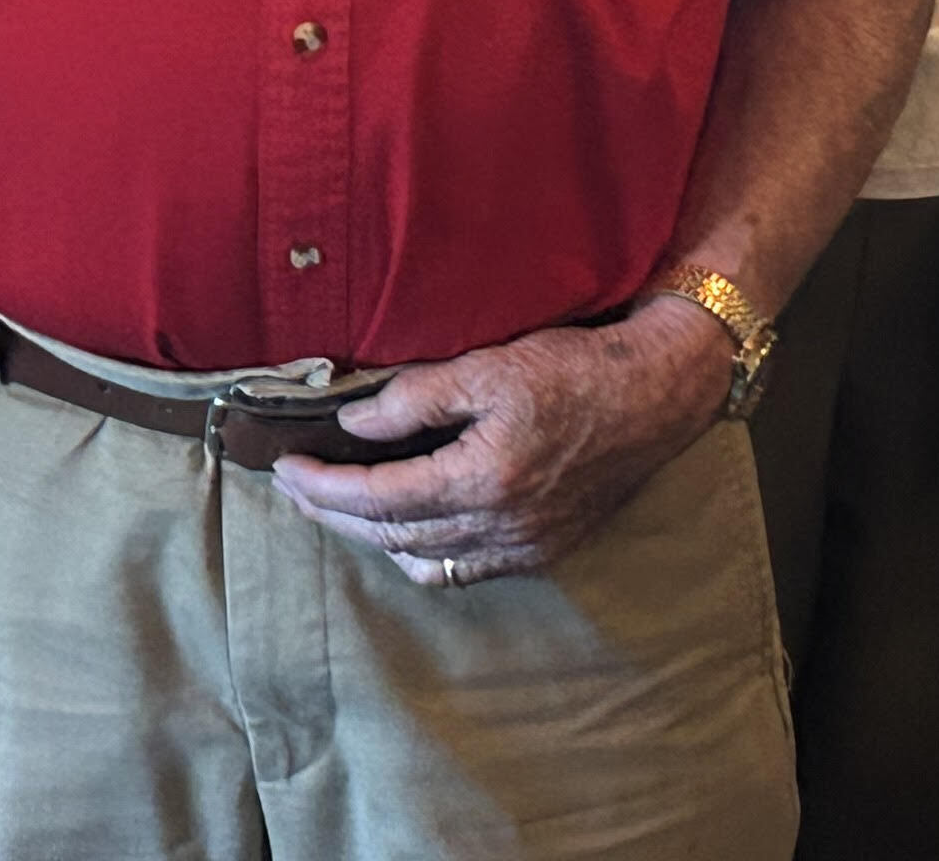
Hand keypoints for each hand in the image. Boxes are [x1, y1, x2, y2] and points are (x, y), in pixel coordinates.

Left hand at [265, 299, 726, 586]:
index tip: (283, 467)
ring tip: (335, 507)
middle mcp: (503, 527)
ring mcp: (526, 546)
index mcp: (483, 482)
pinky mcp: (544, 549)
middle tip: (292, 489)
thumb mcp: (487, 367)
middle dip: (333, 514)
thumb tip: (354, 427)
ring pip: (426, 561)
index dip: (323, 487)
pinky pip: (466, 571)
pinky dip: (422, 557)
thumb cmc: (574, 370)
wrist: (656, 394)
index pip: (378, 499)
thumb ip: (415, 399)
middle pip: (393, 536)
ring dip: (373, 538)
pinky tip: (402, 534)